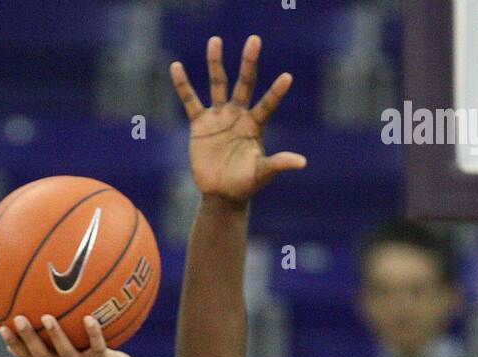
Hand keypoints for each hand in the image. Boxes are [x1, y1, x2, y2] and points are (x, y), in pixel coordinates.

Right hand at [0, 314, 144, 356]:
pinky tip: (89, 318)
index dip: (16, 345)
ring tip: (46, 318)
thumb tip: (48, 336)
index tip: (1, 328)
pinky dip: (94, 334)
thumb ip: (56, 353)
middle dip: (29, 339)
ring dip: (56, 336)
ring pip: (67, 353)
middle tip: (18, 319)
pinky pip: (98, 348)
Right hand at [171, 34, 306, 204]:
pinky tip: (176, 67)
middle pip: (244, 83)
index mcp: (255, 124)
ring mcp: (219, 116)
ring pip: (217, 84)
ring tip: (215, 41)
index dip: (276, 92)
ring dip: (215, 63)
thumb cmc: (246, 184)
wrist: (221, 194)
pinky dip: (182, 85)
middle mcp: (238, 114)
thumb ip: (278, 163)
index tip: (287, 77)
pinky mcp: (200, 124)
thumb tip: (302, 162)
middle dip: (249, 63)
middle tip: (254, 41)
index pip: (267, 104)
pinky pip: (190, 100)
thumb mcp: (262, 174)